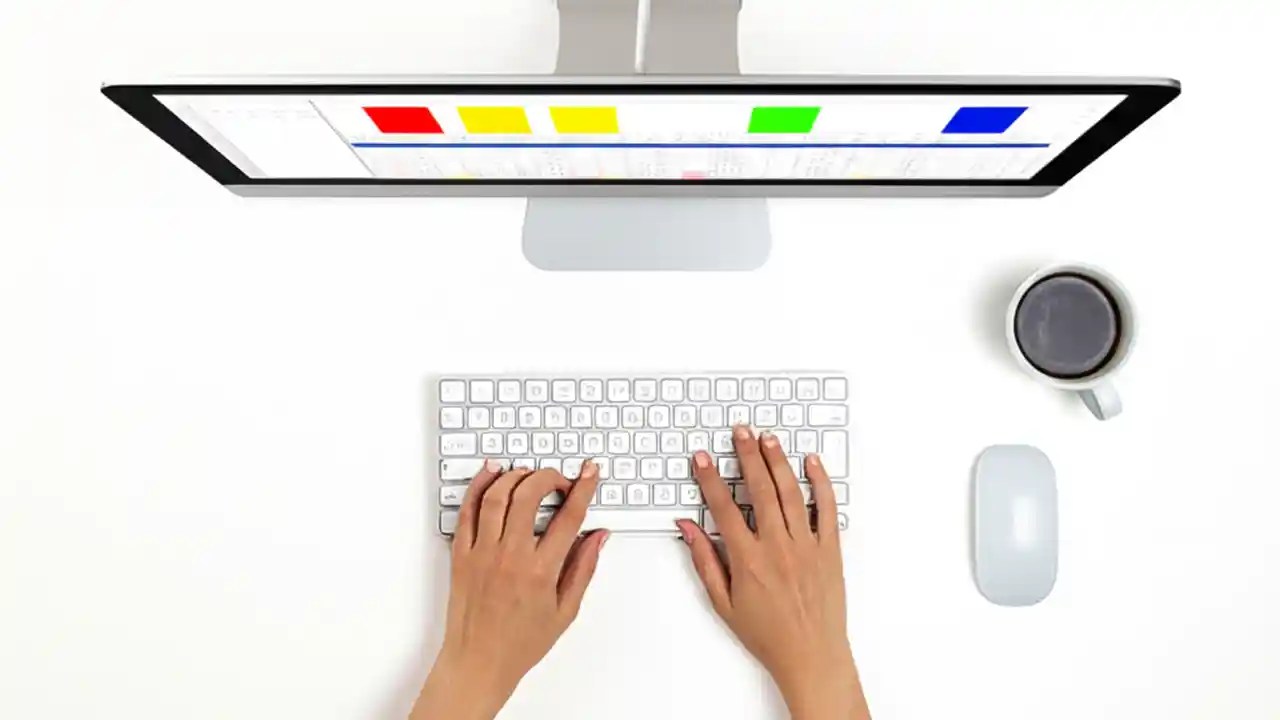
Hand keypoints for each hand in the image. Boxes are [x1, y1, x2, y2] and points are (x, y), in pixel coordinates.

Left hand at [411, 461, 607, 719]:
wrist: (478, 663)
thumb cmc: (519, 643)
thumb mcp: (565, 610)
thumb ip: (584, 568)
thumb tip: (598, 537)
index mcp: (541, 572)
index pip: (568, 517)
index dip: (583, 488)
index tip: (589, 473)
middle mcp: (510, 557)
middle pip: (529, 495)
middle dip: (548, 476)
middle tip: (558, 478)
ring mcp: (482, 553)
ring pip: (497, 496)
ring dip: (515, 476)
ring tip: (528, 475)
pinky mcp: (461, 555)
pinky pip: (467, 510)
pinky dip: (479, 485)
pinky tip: (490, 475)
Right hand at [676, 426, 869, 719]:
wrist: (811, 655)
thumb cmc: (768, 634)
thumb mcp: (723, 602)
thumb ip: (705, 560)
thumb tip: (687, 528)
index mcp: (748, 560)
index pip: (724, 508)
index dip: (710, 479)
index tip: (702, 458)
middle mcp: (778, 547)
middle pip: (760, 489)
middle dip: (747, 455)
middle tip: (739, 431)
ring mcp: (806, 546)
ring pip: (791, 492)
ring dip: (777, 461)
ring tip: (767, 438)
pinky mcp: (830, 549)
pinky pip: (826, 508)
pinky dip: (820, 482)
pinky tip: (811, 463)